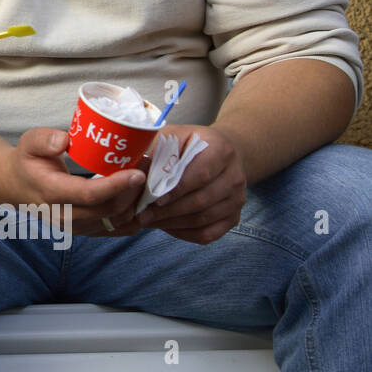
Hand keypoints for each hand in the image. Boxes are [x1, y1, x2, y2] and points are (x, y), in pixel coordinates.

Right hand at [6, 128, 146, 236]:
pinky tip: (139, 198)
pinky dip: (133, 217)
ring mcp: (77, 227)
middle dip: (132, 191)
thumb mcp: (28, 143)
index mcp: (52, 192)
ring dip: (136, 203)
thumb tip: (64, 140)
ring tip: (145, 179)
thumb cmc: (28, 161)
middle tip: (147, 166)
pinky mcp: (86, 231)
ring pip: (116, 221)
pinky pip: (116, 229)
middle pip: (108, 210)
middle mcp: (65, 216)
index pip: (89, 195)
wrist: (17, 187)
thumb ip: (44, 140)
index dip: (116, 186)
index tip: (137, 173)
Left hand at [135, 124, 246, 244]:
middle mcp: (235, 176)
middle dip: (168, 210)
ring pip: (203, 219)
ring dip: (172, 223)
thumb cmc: (188, 145)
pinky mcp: (233, 217)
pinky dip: (184, 233)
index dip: (176, 189)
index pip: (201, 174)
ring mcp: (237, 199)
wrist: (220, 156)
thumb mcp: (173, 137)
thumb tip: (134, 171)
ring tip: (147, 221)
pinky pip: (208, 234)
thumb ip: (157, 150)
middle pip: (201, 200)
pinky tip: (165, 226)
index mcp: (221, 150)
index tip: (153, 198)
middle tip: (141, 215)